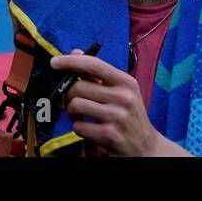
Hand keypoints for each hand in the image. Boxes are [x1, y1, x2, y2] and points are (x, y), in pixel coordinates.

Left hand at [49, 49, 174, 155]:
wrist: (147, 148)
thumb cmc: (129, 116)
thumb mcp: (120, 92)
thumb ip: (96, 74)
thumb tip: (75, 52)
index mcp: (126, 82)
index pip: (94, 65)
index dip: (71, 61)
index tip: (54, 62)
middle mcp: (124, 97)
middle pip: (79, 87)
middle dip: (68, 95)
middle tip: (71, 102)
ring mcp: (117, 117)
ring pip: (76, 105)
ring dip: (71, 112)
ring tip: (79, 116)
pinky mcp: (110, 135)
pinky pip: (79, 126)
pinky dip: (78, 128)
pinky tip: (88, 130)